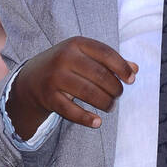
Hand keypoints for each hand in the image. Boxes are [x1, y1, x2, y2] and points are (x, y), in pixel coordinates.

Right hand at [7, 36, 137, 138]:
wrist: (31, 79)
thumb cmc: (66, 66)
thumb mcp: (85, 56)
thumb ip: (109, 61)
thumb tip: (135, 69)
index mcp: (76, 44)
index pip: (105, 53)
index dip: (122, 67)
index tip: (131, 80)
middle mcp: (64, 58)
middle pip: (100, 75)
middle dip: (114, 88)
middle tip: (117, 95)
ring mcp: (55, 78)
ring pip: (89, 93)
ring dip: (105, 103)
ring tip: (109, 106)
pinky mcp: (49, 98)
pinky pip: (71, 111)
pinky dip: (87, 119)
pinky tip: (98, 122)